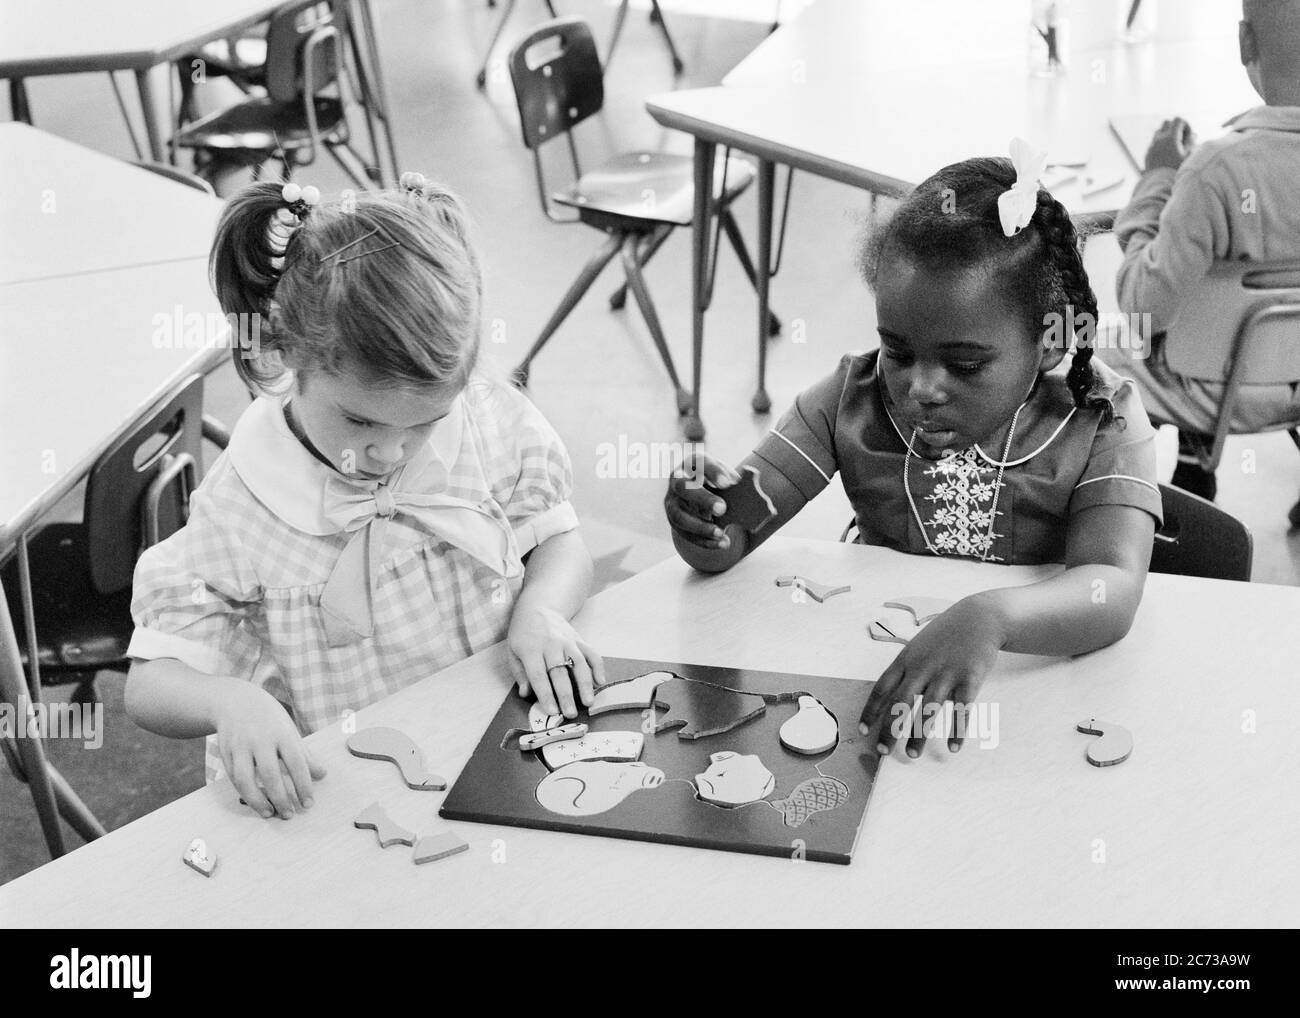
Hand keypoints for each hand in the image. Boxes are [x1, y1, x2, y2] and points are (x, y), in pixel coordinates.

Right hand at [212, 682, 325, 818]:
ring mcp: (240, 746)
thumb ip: (305, 754)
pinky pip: (233, 778)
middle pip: (270, 774)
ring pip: (246, 779)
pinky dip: (244, 793)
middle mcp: (260, 740)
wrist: (235, 701)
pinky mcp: (225, 753)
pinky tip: (255, 801)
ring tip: (270, 813)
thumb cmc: (269, 719)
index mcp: (282, 733)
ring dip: (257, 800)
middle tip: (289, 815)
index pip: (296, 763)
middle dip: (281, 797)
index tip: (308, 803)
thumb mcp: (289, 730)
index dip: (303, 785)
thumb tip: (322, 774)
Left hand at [506, 605, 604, 718]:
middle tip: (571, 713)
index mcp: (531, 650)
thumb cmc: (523, 634)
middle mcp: (551, 645)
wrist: (538, 607)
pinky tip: (600, 681)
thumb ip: (519, 673)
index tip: (552, 711)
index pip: (538, 675)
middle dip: (566, 695)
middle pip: (560, 673)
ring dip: (585, 684)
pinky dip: (598, 667)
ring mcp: (567, 641)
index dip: (545, 694)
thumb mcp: (512, 651)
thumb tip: (525, 694)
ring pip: (579, 664)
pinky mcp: (579, 639)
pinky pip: (592, 653)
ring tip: (588, 702)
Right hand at [664, 453, 741, 550]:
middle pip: (682, 486)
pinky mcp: (673, 521)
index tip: (727, 484)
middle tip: (722, 509)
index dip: (713, 472)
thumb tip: (750, 492)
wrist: (704, 495)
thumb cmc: (718, 483)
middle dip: (702, 499)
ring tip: (720, 532)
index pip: (699, 461)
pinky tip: (721, 543)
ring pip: (678, 515)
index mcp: (692, 463)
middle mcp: (677, 480)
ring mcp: (672, 501)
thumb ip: (735, 483)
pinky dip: (704, 541)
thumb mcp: (726, 478)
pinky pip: (685, 534)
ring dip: (700, 526)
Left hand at [858, 597, 1004, 757]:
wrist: (979, 617)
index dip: (870, 711)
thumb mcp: (917, 646)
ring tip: (912, 754)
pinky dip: (958, 730)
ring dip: (919, 734)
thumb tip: (893, 700)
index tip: (863, 731)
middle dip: (889, 728)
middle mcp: (922, 667)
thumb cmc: (944, 635)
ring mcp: (946, 672)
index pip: (881, 688)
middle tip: (883, 751)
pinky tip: (954, 747)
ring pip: (929, 709)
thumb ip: (906, 671)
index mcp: (906, 660)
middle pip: (900, 702)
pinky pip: (962, 709)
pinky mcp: (970, 678)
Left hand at [1144, 117, 1195, 170]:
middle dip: (1175, 128)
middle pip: (1167, 122)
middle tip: (1180, 141)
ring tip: (1174, 148)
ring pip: (1159, 132)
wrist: (1159, 185)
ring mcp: (1151, 146)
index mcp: (1170, 138)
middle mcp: (1159, 139)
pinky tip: (1166, 155)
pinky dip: (1161, 144)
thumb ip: (1191, 143)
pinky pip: (1154, 143)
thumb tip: (1193, 135)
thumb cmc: (1176, 171)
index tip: (1187, 138)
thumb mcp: (1188, 156)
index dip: (1185, 126)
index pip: (1178, 120)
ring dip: (1167, 135)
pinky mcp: (1148, 154)